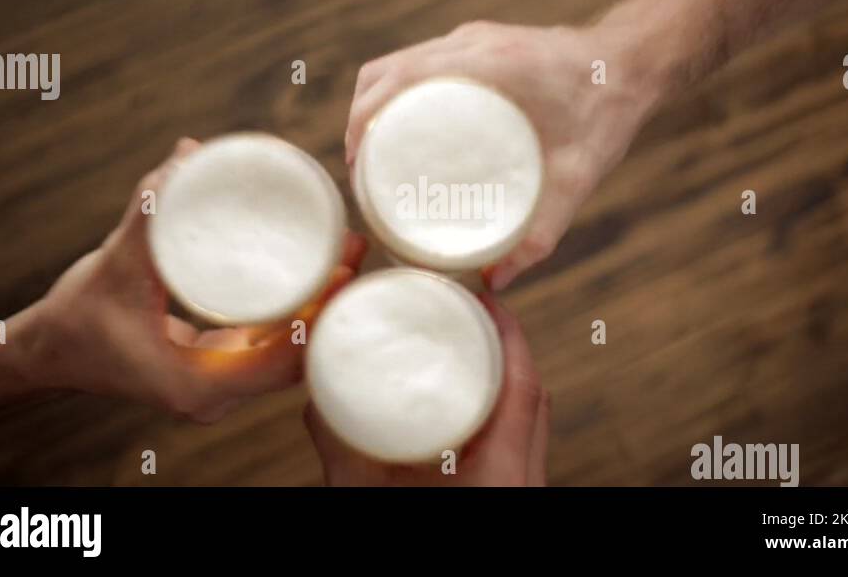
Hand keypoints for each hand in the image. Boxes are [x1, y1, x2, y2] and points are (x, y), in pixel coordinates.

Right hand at [25, 138, 366, 422]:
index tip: (344, 269)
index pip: (284, 359)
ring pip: (287, 352)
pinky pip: (269, 347)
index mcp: (196, 384)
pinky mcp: (216, 370)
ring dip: (317, 307)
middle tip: (352, 247)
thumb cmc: (77, 318)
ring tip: (343, 254)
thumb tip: (189, 153)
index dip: (320, 315)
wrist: (48, 351)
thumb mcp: (115, 264)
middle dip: (330, 304)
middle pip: (296, 355)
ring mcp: (218, 385)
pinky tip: (314, 277)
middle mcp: (215, 395)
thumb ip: (149, 213)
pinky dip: (293, 315)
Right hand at [304, 294, 549, 485]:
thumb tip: (315, 397)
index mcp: (501, 475)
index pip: (523, 388)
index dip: (510, 335)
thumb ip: (341, 448)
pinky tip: (470, 404)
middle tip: (471, 314)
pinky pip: (518, 442)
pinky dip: (499, 411)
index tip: (486, 299)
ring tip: (471, 348)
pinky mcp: (509, 493)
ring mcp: (521, 488)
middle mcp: (523, 480)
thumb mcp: (365, 496)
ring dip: (506, 378)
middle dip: (507, 347)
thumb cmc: (408, 548)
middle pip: (533, 396)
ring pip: (529, 420)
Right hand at [345, 21, 659, 288]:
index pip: (398, 80)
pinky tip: (402, 132)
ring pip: (395, 63)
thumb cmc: (608, 113)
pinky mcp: (477, 43)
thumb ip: (541, 233)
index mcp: (488, 64)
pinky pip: (418, 62)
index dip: (362, 120)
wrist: (633, 63)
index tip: (356, 166)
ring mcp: (472, 38)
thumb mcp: (578, 177)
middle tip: (361, 173)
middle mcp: (472, 43)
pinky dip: (397, 93)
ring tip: (370, 156)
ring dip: (373, 105)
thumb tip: (495, 281)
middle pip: (383, 72)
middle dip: (358, 119)